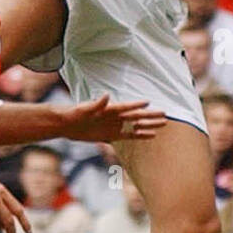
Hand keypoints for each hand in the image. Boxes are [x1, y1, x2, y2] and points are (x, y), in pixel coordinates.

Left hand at [51, 96, 166, 141]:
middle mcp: (115, 117)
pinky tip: (151, 136)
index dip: (137, 105)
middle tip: (165, 115)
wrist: (67, 124)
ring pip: (137, 126)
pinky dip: (141, 135)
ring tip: (163, 124)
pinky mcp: (113, 135)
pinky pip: (130, 136)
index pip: (126, 107)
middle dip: (150, 116)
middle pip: (136, 116)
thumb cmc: (74, 114)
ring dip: (149, 125)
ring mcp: (115, 126)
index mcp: (109, 109)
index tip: (149, 102)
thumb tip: (106, 96)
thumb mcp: (84, 109)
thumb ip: (96, 103)